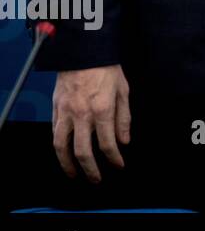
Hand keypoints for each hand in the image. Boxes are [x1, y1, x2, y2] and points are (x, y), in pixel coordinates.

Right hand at [51, 65, 130, 182]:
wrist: (84, 51)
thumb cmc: (107, 68)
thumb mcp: (124, 90)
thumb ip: (124, 118)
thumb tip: (124, 140)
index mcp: (102, 109)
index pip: (107, 143)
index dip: (114, 158)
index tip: (118, 165)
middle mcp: (82, 114)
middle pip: (83, 151)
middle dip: (90, 169)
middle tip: (96, 179)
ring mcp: (65, 112)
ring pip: (61, 146)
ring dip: (67, 164)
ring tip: (74, 173)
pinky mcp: (55, 108)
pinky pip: (54, 132)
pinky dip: (59, 146)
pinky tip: (64, 152)